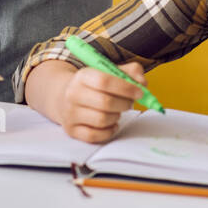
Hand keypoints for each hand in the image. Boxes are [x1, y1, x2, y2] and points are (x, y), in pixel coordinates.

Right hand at [27, 58, 144, 143]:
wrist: (64, 97)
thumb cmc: (94, 85)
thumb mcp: (109, 72)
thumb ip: (130, 72)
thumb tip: (142, 84)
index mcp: (83, 76)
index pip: (105, 81)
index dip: (126, 88)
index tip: (139, 92)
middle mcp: (73, 94)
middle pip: (105, 102)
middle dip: (124, 104)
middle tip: (129, 103)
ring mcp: (70, 113)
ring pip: (102, 120)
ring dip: (116, 117)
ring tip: (117, 111)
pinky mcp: (71, 130)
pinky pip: (95, 135)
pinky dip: (109, 131)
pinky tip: (111, 123)